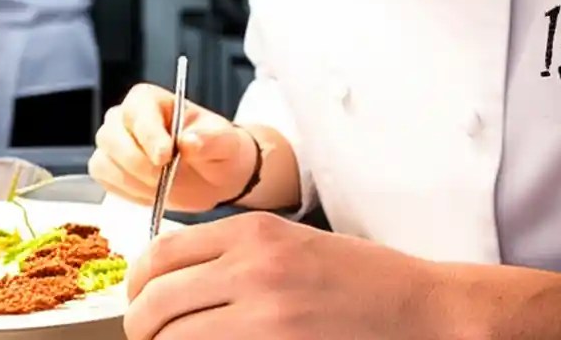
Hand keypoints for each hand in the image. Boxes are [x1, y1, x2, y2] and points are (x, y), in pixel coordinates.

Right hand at [89, 84, 257, 211]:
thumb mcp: (225, 142)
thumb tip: (189, 142)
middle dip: (138, 163)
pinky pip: (105, 180)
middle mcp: (124, 117)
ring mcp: (113, 143)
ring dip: (133, 180)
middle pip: (111, 137)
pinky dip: (127, 191)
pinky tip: (151, 191)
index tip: (165, 156)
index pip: (137, 112)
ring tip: (163, 185)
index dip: (148, 135)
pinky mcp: (108, 168)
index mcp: (150, 99)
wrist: (211, 175)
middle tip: (164, 177)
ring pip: (103, 162)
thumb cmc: (216, 149)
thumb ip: (210, 139)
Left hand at [125, 213, 443, 339]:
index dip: (136, 284)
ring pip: (175, 337)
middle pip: (156, 301)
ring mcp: (266, 314)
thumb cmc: (360, 278)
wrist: (424, 309)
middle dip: (141, 326)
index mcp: (250, 232)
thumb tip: (169, 276)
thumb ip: (230, 252)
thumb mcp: (289, 242)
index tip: (139, 301)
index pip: (159, 253)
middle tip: (146, 336)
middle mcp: (252, 267)